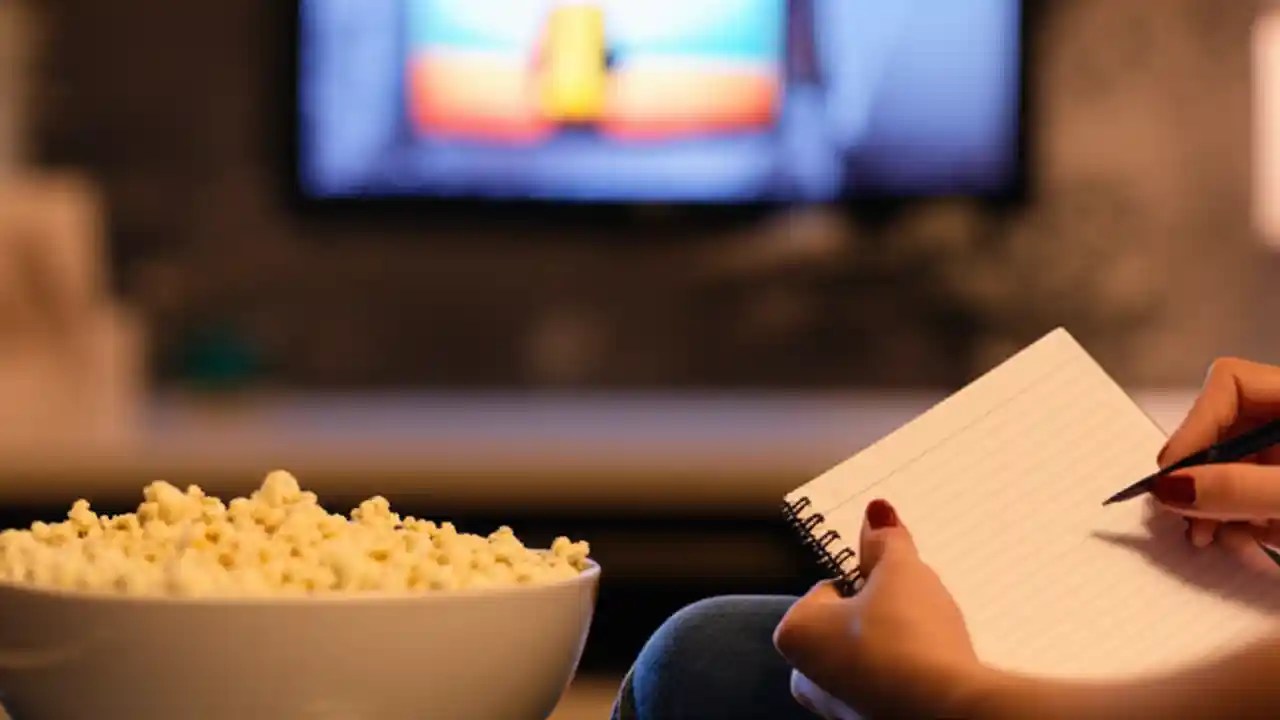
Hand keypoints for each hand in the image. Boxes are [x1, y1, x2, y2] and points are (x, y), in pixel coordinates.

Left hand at [773, 499, 985, 718]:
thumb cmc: (911, 641)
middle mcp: (807, 678)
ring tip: (930, 643)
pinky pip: (891, 690)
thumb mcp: (901, 573)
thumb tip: (877, 512)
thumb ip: (886, 541)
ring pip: (870, 660)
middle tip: (914, 614)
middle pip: (847, 627)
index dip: (867, 582)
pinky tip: (936, 672)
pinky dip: (910, 679)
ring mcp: (839, 709)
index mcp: (795, 634)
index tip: (892, 586)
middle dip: (878, 618)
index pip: (829, 589)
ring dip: (896, 649)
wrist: (949, 713)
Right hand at [1155, 358, 1279, 574]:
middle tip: (1184, 514)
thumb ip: (1241, 489)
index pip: (1230, 383)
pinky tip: (1243, 544)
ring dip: (1215, 506)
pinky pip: (1250, 497)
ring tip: (1213, 540)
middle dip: (1200, 475)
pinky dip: (1239, 522)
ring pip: (1232, 467)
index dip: (1195, 424)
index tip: (1174, 473)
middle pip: (1224, 428)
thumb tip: (1171, 487)